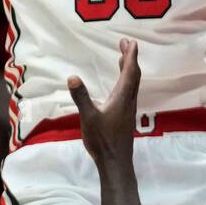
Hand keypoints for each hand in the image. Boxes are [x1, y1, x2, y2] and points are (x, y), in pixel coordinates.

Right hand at [67, 38, 140, 166]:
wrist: (115, 162)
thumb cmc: (103, 140)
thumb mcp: (88, 118)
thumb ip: (81, 97)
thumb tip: (72, 77)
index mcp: (122, 98)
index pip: (129, 72)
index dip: (130, 56)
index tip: (130, 42)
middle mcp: (128, 101)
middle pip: (133, 75)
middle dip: (130, 58)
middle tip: (125, 43)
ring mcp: (128, 109)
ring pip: (132, 84)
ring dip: (129, 69)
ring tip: (123, 59)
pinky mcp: (125, 116)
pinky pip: (128, 92)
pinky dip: (125, 81)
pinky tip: (118, 86)